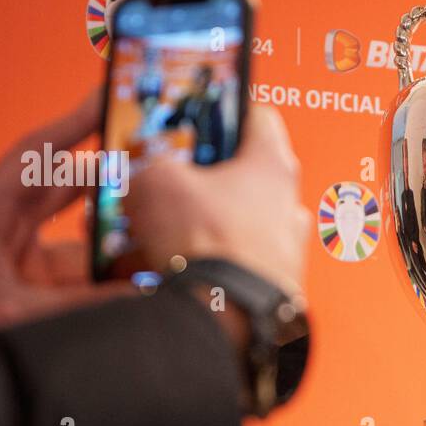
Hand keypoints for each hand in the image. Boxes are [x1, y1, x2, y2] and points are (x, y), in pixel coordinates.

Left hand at [0, 89, 134, 363]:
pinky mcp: (30, 287)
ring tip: (156, 228)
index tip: (107, 99)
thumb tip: (144, 297)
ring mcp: (17, 257)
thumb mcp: (16, 315)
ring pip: (77, 228)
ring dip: (113, 230)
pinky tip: (139, 278)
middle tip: (151, 158)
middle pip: (64, 185)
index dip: (73, 124)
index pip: (36, 156)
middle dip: (107, 172)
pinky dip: (109, 271)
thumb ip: (83, 303)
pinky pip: (80, 268)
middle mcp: (2, 229)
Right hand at [124, 103, 309, 299]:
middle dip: (193, 180)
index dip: (220, 109)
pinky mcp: (272, 283)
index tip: (199, 113)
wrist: (227, 316)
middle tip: (161, 183)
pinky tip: (163, 270)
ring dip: (191, 225)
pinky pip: (230, 262)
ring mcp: (284, 247)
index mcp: (272, 162)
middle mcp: (288, 203)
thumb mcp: (154, 182)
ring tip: (150, 234)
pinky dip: (200, 262)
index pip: (255, 114)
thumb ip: (147, 166)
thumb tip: (138, 175)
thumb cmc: (209, 245)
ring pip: (229, 223)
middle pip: (236, 174)